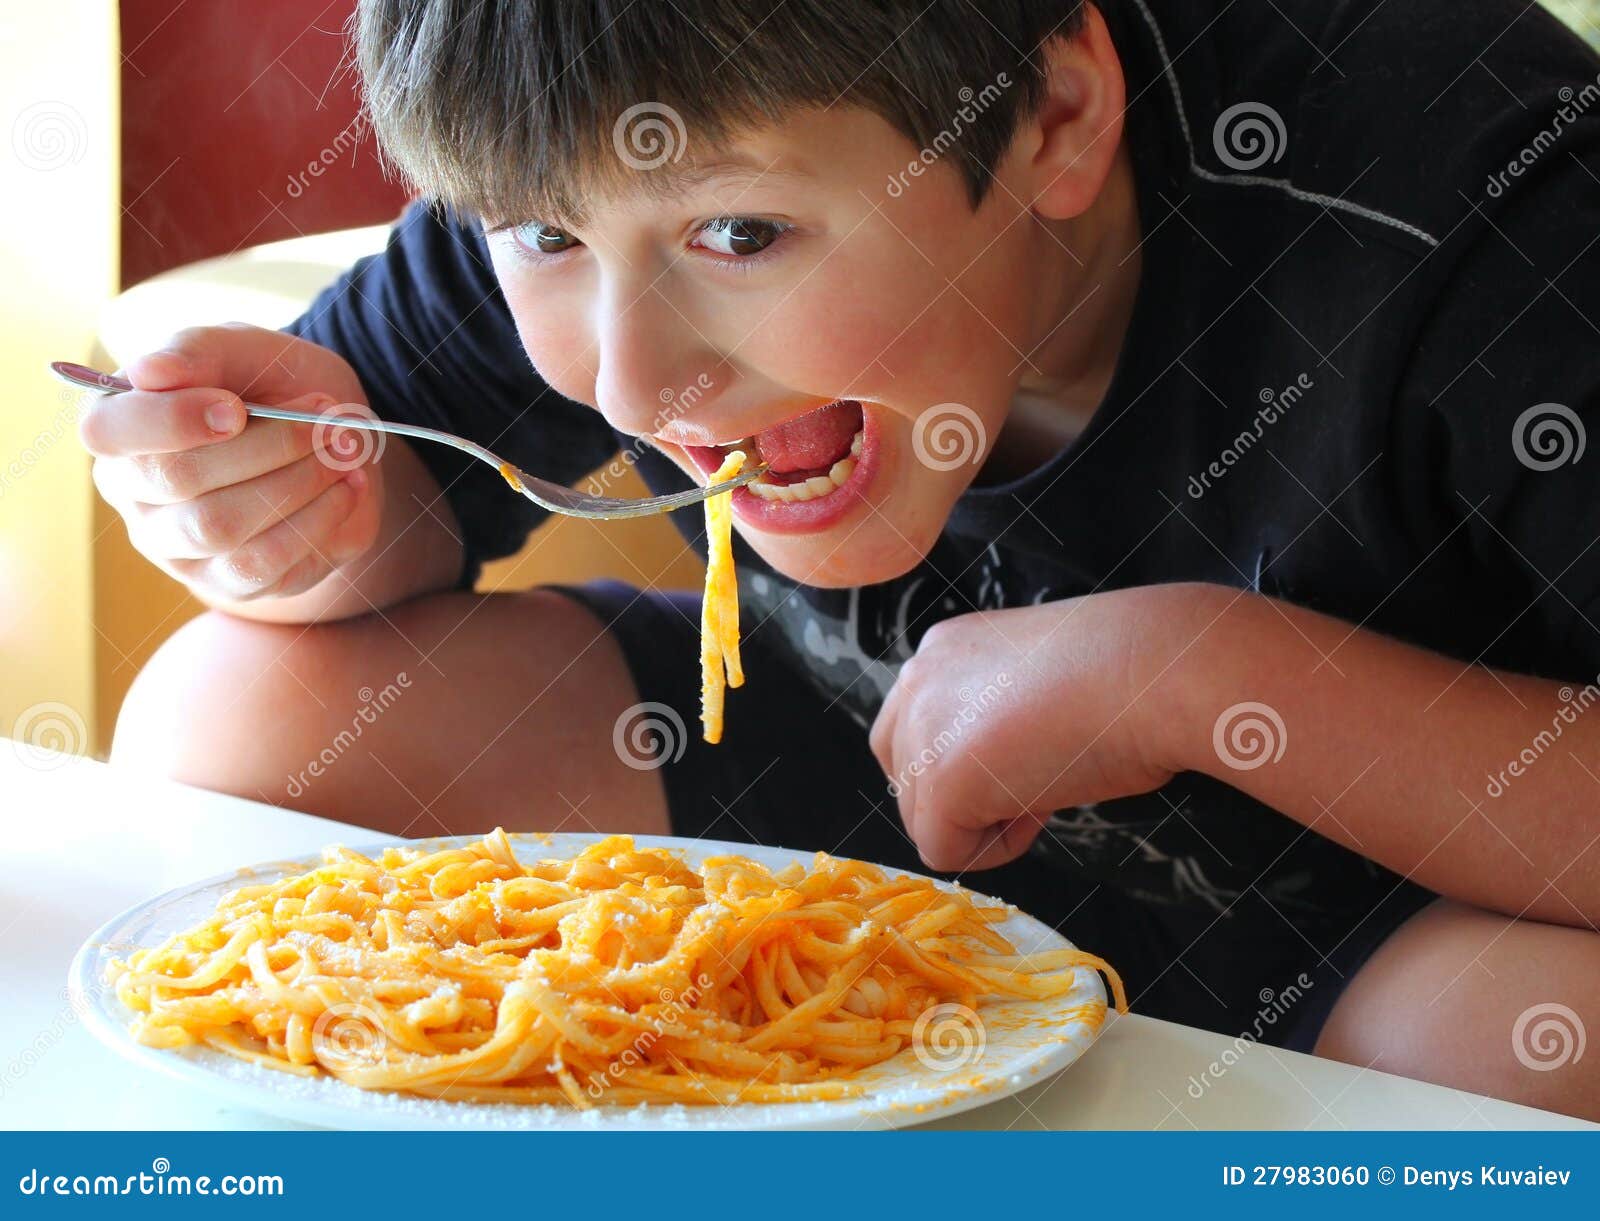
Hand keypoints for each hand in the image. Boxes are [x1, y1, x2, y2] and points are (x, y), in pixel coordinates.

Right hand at [82, 323, 384, 604]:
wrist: (328, 435)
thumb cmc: (269, 384)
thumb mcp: (243, 349)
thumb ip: (196, 351)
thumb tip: (149, 372)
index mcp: (119, 425)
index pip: (109, 431)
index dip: (172, 420)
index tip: (238, 407)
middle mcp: (134, 494)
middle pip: (180, 480)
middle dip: (269, 446)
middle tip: (329, 421)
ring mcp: (176, 546)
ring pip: (222, 528)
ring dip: (299, 484)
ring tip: (344, 449)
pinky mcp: (228, 583)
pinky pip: (266, 564)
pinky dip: (319, 521)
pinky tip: (349, 487)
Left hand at [870, 587, 1193, 871]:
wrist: (1153, 672)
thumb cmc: (1124, 674)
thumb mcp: (1035, 685)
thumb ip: (991, 717)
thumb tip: (992, 775)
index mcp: (942, 650)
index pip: (915, 730)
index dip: (971, 763)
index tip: (1029, 753)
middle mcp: (917, 680)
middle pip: (905, 776)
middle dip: (965, 797)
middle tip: (1036, 778)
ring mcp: (922, 731)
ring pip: (922, 819)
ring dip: (983, 822)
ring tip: (1046, 786)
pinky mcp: (940, 783)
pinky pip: (944, 851)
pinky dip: (993, 850)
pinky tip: (1039, 811)